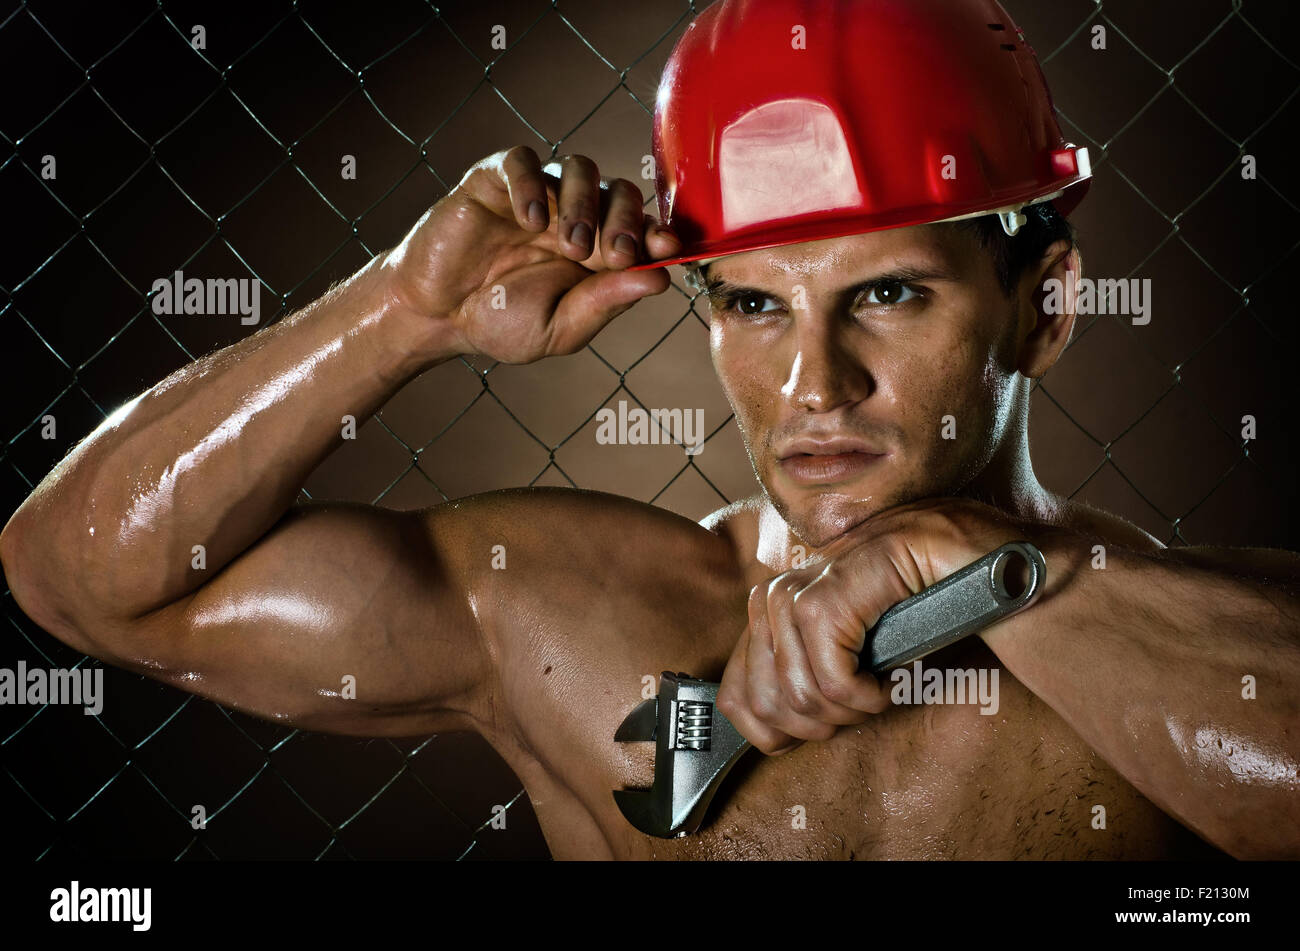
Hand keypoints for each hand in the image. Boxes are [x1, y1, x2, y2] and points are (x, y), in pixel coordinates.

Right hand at [381, 145, 680, 363]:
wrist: (437, 316)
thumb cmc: (500, 322)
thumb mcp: (560, 328)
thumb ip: (605, 303)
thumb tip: (660, 281)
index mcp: (597, 252)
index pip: (641, 227)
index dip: (658, 232)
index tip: (665, 247)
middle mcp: (573, 215)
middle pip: (620, 191)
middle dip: (625, 220)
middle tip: (614, 254)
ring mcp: (536, 194)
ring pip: (580, 168)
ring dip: (585, 204)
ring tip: (572, 246)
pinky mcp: (495, 180)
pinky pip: (522, 160)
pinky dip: (531, 185)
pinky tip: (530, 221)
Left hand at [714, 497, 1026, 753]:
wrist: (950, 556)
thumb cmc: (898, 606)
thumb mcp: (834, 648)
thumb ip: (795, 677)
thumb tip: (768, 734)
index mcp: (762, 613)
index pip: (734, 701)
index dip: (778, 732)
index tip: (822, 724)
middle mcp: (768, 600)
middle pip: (770, 708)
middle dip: (822, 723)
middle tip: (861, 703)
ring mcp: (792, 598)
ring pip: (803, 699)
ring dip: (851, 709)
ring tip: (879, 686)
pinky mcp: (825, 603)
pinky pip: (835, 685)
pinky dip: (869, 696)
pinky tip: (888, 678)